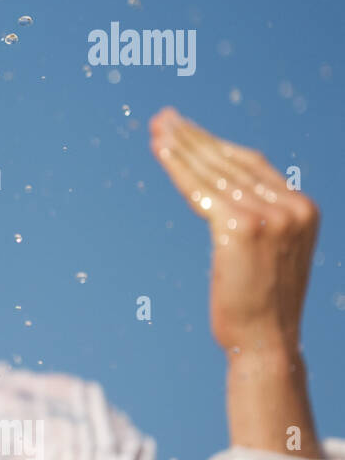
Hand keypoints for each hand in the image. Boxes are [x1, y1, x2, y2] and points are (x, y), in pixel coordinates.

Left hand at [149, 107, 318, 355]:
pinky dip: (177, 167)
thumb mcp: (268, 253)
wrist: (264, 342)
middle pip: (231, 161)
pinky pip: (201, 189)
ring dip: (181, 146)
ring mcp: (270, 216)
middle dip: (194, 137)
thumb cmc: (258, 304)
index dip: (216, 144)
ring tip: (155, 128)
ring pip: (213, 172)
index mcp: (304, 208)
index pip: (252, 164)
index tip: (187, 129)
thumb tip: (226, 194)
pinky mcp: (241, 227)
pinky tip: (159, 150)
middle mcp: (292, 206)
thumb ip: (259, 218)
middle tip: (162, 117)